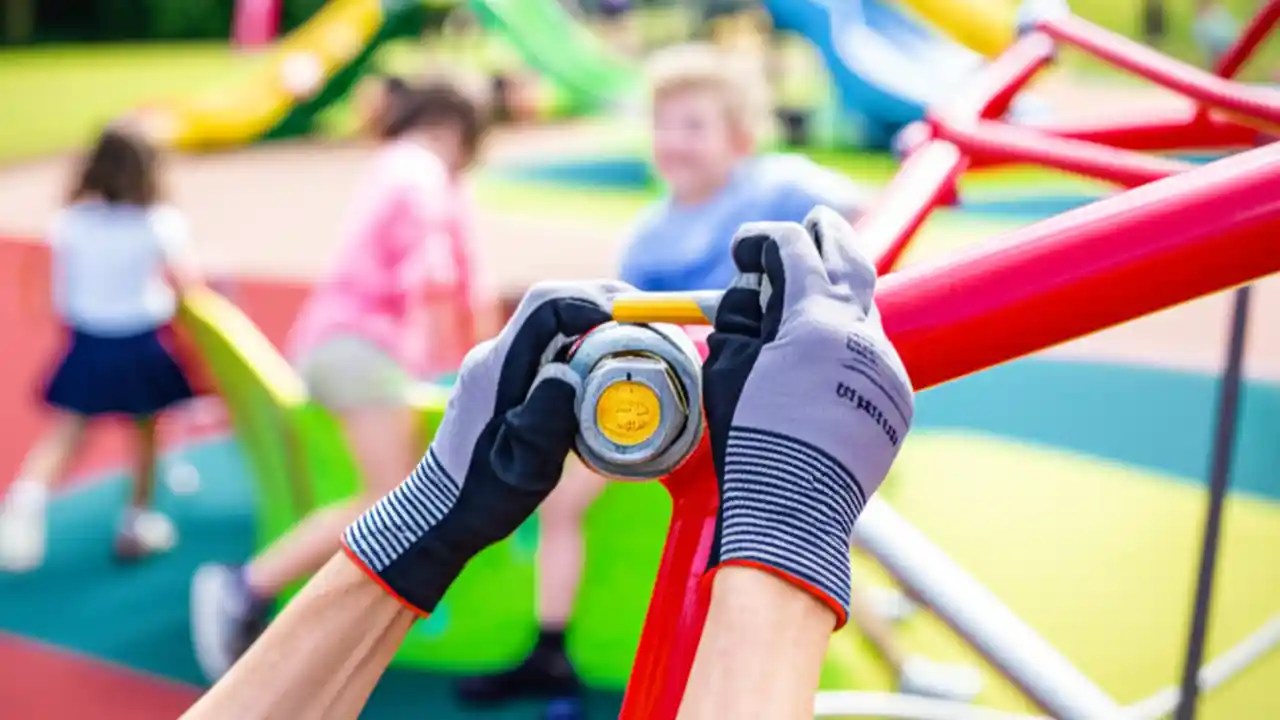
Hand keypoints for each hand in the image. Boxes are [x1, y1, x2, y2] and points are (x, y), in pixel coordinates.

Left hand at [342, 280, 633, 612]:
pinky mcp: (503, 379)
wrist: (441, 513)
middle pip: (553, 303)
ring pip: (552, 323)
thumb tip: (567, 371)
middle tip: (648, 324)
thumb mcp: (524, 466)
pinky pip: (547, 346)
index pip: (545, 304)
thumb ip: (544, 417)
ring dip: (595, 325)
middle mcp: (494, 356)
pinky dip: (582, 347)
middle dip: (603, 305)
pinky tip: (607, 371)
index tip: (632, 319)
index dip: (592, 301)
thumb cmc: (482, 496)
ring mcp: (497, 365)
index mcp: (497, 368)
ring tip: (637, 344)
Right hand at [702, 207, 913, 626]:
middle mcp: (862, 333)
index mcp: (817, 318)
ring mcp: (886, 366)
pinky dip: (849, 346)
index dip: (762, 240)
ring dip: (838, 294)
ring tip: (811, 295)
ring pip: (865, 309)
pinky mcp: (897, 400)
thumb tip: (757, 293)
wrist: (794, 510)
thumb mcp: (729, 366)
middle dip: (826, 235)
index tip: (745, 248)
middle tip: (813, 223)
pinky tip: (823, 364)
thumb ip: (743, 317)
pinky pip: (873, 356)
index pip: (793, 249)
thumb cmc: (751, 438)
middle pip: (850, 259)